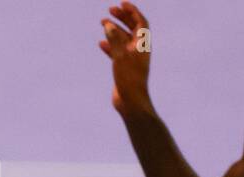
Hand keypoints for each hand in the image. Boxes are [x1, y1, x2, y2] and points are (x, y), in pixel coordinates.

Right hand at [99, 2, 152, 116]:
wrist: (131, 101)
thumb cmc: (129, 79)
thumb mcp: (120, 56)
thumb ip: (114, 39)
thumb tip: (108, 24)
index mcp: (142, 44)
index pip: (140, 22)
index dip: (132, 11)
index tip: (121, 3)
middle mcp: (138, 49)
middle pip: (132, 28)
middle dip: (122, 18)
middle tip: (110, 11)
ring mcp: (131, 58)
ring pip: (122, 39)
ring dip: (114, 30)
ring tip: (102, 23)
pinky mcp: (123, 67)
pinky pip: (116, 52)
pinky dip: (109, 45)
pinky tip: (100, 43)